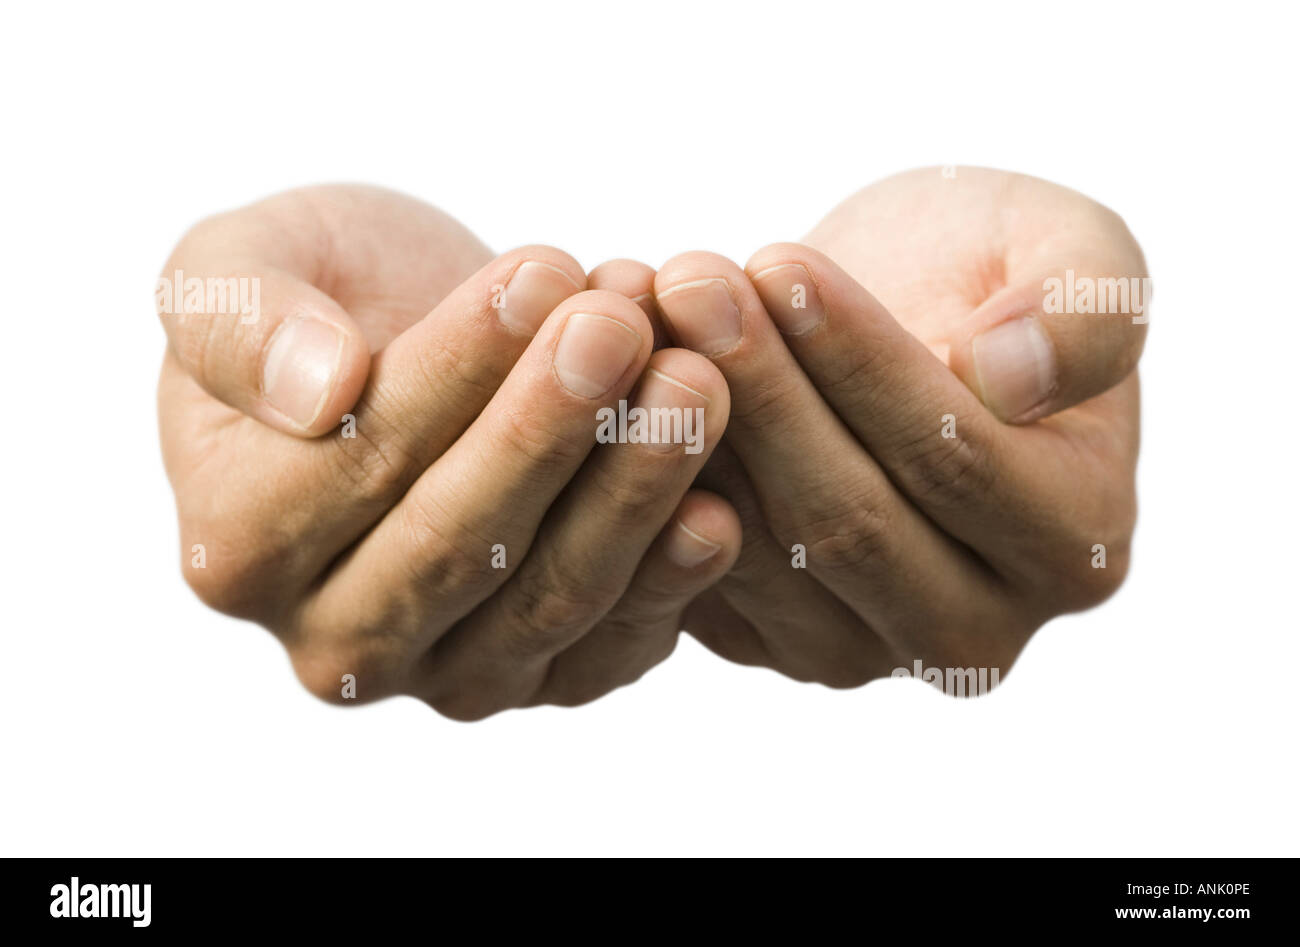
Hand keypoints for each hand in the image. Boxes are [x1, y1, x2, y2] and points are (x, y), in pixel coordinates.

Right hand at [158, 185, 738, 718]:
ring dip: (631, 491)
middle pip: (459, 545)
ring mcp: (448, 673)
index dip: (459, 369)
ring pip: (547, 599)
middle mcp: (337, 640)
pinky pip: (612, 644)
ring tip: (695, 384)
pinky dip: (671, 581)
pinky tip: (720, 509)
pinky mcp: (546, 676)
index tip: (543, 273)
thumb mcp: (235, 270)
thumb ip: (239, 323)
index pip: (361, 463)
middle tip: (627, 327)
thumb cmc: (324, 300)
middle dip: (552, 428)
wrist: (414, 348)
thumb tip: (318, 392)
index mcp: (239, 548)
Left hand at [654, 167, 1146, 689]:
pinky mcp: (769, 642)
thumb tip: (1011, 376)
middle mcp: (977, 629)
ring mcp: (865, 650)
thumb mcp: (1068, 247)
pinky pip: (699, 573)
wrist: (892, 321)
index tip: (778, 262)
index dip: (861, 362)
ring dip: (695, 429)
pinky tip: (631, 381)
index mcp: (1076, 546)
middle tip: (690, 282)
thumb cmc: (984, 274)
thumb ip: (1086, 310)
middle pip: (850, 525)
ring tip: (652, 310)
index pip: (955, 460)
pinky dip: (657, 477)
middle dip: (762, 393)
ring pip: (763, 553)